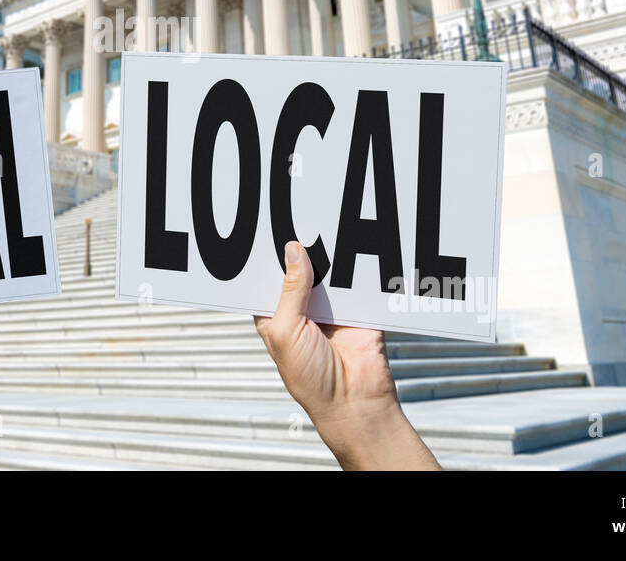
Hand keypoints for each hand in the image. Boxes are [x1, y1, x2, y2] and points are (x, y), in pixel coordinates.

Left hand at [255, 240, 439, 470]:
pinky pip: (357, 282)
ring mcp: (332, 309)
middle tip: (299, 221)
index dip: (267, 260)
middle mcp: (303, 310)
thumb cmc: (311, 380)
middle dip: (301, 252)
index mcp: (277, 317)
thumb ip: (292, 290)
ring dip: (329, 257)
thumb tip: (292, 251)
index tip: (266, 231)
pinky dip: (356, 268)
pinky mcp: (359, 309)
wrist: (356, 403)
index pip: (268, 281)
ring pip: (329, 273)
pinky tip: (353, 248)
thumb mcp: (288, 331)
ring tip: (325, 227)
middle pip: (300, 271)